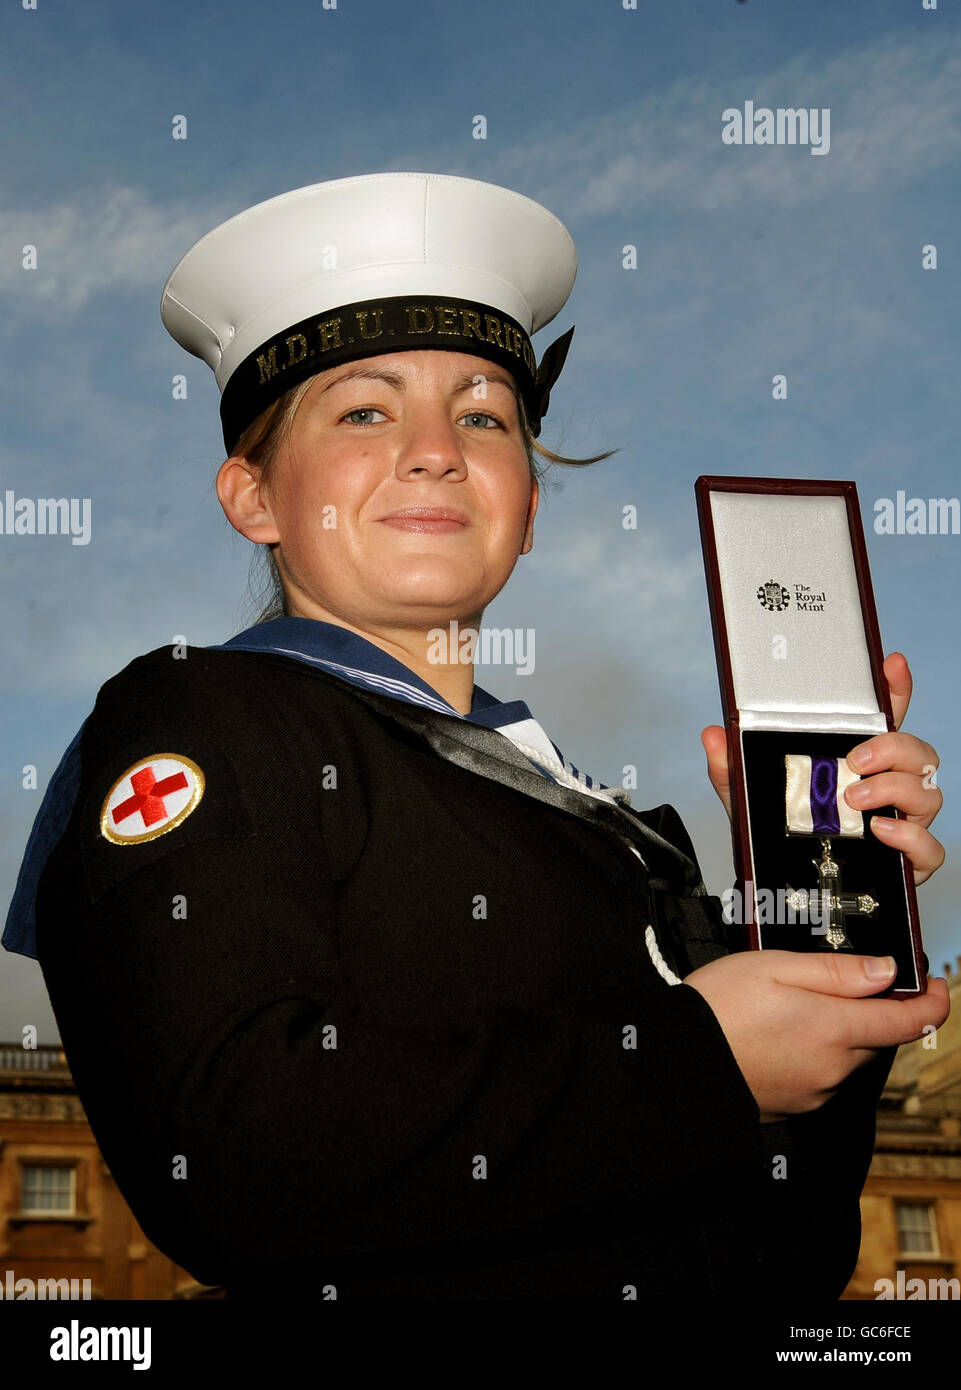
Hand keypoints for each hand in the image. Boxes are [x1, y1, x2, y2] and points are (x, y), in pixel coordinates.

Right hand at [683, 948, 950, 1120]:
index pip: (909, 1022)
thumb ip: (837, 970)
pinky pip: (823, 1077)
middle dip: (874, 1010)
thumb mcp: (775, 966)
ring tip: (795, 1007)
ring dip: (841, 1033)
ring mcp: (816, 1092)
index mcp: (835, 1029)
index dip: (933, 1002)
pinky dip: (816, 1054)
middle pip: (878, 1038)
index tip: (936, 985)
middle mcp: (835, 1068)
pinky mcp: (796, 1106)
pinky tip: (780, 1036)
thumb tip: (887, 971)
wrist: (674, 1063)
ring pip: (849, 1058)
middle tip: (846, 982)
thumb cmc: (716, 1009)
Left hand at [700, 652, 944, 886]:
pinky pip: (931, 848)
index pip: (887, 718)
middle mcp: (889, 788)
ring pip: (929, 793)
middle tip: (854, 760)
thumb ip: (730, 767)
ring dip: (895, 789)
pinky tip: (880, 831)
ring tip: (854, 799)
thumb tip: (713, 735)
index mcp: (859, 762)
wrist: (787, 888)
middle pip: (918, 752)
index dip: (895, 689)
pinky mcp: (909, 861)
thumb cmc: (782, 833)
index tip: (891, 665)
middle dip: (894, 747)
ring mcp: (903, 822)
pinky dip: (910, 838)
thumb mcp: (749, 797)